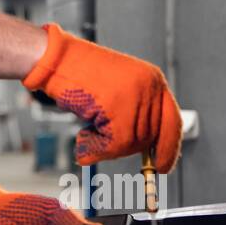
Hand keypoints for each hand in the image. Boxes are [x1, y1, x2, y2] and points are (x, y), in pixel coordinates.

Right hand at [24, 23, 181, 171]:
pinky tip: (82, 135)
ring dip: (104, 146)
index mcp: (152, 79)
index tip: (163, 165)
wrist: (54, 59)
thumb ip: (133, 113)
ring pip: (131, 143)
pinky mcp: (118, 108)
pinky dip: (95, 147)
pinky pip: (115, 145)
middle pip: (150, 137)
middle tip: (99, 139)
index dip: (169, 147)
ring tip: (86, 131)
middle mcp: (150, 86)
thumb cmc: (77, 73)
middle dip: (124, 146)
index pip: (172, 121)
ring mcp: (135, 96)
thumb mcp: (115, 89)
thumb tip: (143, 147)